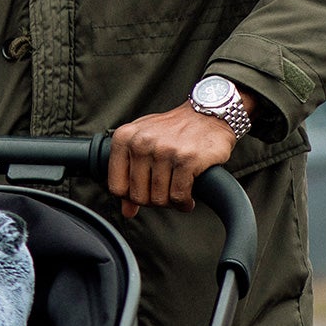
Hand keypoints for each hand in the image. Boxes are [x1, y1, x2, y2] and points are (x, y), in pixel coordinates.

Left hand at [110, 100, 237, 216]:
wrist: (208, 114)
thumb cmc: (174, 130)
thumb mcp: (144, 143)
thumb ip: (130, 175)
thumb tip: (127, 211)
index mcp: (124, 138)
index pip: (116, 187)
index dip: (131, 197)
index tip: (146, 194)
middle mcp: (141, 143)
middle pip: (138, 196)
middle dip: (153, 202)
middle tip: (166, 196)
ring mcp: (164, 151)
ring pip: (158, 198)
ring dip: (171, 204)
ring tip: (178, 196)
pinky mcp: (186, 159)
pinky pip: (179, 196)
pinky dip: (184, 204)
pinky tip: (188, 200)